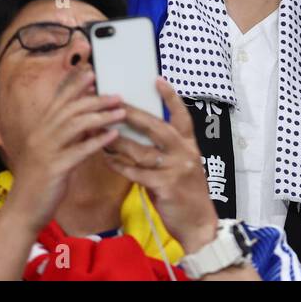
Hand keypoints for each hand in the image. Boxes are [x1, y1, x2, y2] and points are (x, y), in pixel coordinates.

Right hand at [2, 70, 124, 233]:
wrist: (23, 211)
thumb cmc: (40, 183)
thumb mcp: (53, 154)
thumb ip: (68, 138)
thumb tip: (90, 124)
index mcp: (40, 130)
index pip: (58, 101)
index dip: (74, 85)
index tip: (91, 72)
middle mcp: (41, 135)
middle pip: (70, 109)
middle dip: (95, 99)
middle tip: (117, 96)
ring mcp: (46, 151)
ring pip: (75, 125)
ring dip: (101, 116)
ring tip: (120, 112)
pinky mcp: (54, 168)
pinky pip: (79, 150)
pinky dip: (97, 141)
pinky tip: (113, 136)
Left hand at [103, 79, 219, 252]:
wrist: (199, 223)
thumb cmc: (185, 192)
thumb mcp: (182, 165)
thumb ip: (165, 150)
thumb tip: (137, 134)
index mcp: (189, 145)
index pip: (182, 115)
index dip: (170, 97)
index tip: (157, 79)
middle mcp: (184, 153)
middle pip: (156, 127)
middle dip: (133, 114)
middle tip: (114, 103)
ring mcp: (176, 169)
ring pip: (142, 151)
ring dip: (119, 142)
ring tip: (102, 132)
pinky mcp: (166, 186)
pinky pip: (138, 173)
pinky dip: (122, 167)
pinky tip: (109, 161)